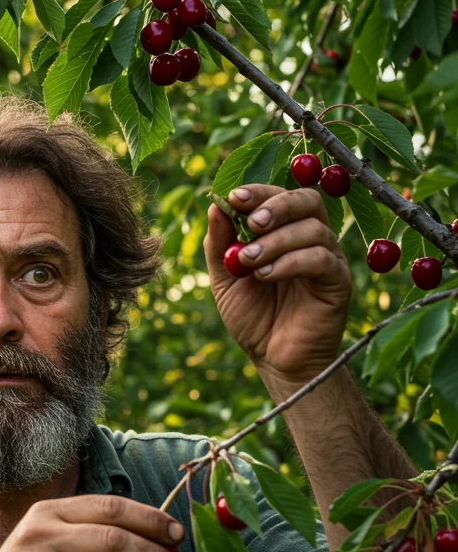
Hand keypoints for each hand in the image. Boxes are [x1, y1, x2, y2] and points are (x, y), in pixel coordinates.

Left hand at [203, 184, 351, 388]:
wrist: (273, 359)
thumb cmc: (252, 318)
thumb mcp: (225, 280)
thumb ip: (219, 244)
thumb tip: (214, 204)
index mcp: (284, 232)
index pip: (279, 196)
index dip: (259, 192)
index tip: (233, 197)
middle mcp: (310, 239)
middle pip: (306, 201)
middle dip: (276, 206)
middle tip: (250, 223)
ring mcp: (327, 258)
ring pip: (313, 229)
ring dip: (276, 241)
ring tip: (248, 262)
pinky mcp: (337, 282)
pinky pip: (321, 259)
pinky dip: (290, 262)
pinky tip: (266, 275)